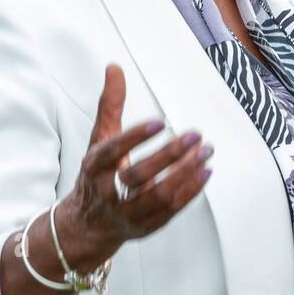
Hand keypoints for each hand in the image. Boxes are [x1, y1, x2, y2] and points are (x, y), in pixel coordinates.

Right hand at [63, 65, 211, 265]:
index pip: (112, 152)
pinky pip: (171, 210)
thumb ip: (110, 105)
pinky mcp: (146, 226)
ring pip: (158, 196)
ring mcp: (127, 213)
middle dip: (169, 155)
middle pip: (138, 176)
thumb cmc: (97, 175)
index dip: (135, 137)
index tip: (161, 122)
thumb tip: (114, 67)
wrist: (88, 224)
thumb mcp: (100, 139)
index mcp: (94, 168)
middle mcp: (108, 193)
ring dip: (185, 173)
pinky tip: (205, 171)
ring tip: (205, 152)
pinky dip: (190, 192)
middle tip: (195, 135)